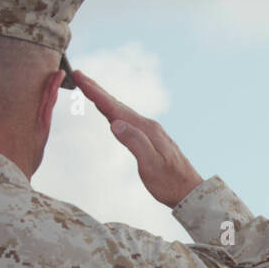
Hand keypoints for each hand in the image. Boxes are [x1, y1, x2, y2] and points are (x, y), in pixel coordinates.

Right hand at [75, 71, 202, 206]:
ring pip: (122, 112)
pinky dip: (114, 112)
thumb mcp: (151, 165)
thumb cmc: (170, 182)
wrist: (189, 192)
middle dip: (97, 90)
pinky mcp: (150, 139)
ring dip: (104, 100)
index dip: (96, 93)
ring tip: (89, 89)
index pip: (115, 108)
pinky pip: (127, 121)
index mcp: (146, 129)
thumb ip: (134, 143)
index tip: (80, 78)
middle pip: (117, 105)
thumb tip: (115, 123)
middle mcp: (148, 126)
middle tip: (79, 76)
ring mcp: (149, 132)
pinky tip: (111, 113)